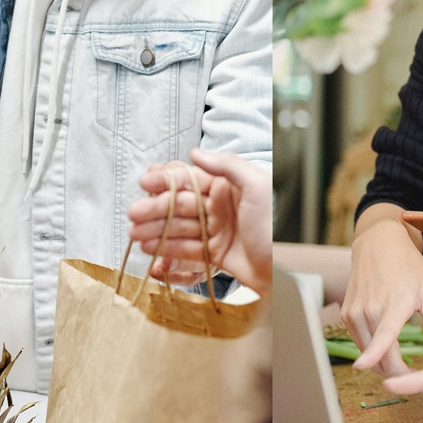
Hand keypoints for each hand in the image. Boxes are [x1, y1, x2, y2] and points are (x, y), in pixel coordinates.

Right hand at [127, 148, 272, 294]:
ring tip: (134, 234)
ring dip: (155, 230)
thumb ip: (227, 165)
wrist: (289, 269)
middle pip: (180, 205)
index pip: (190, 179)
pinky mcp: (216, 255)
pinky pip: (187, 250)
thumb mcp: (258, 186)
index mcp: (229, 187)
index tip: (144, 183)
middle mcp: (220, 207)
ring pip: (179, 228)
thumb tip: (195, 153)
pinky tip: (150, 249)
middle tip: (133, 214)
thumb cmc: (277, 226)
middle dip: (154, 209)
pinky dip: (167, 249)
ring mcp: (217, 231)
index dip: (166, 180)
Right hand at [343, 214, 422, 375]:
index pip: (381, 334)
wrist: (378, 244)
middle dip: (398, 373)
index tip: (362, 368)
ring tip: (405, 364)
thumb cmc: (408, 267)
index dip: (372, 354)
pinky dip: (373, 352)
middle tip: (418, 377)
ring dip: (384, 365)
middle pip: (379, 356)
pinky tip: (387, 348)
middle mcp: (369, 309)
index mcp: (394, 304)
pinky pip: (360, 343)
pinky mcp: (346, 315)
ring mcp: (354, 312)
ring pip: (368, 354)